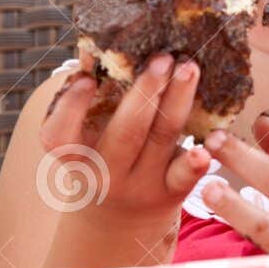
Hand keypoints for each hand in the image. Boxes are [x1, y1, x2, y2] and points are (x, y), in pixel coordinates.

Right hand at [39, 54, 212, 250]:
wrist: (119, 218)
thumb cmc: (98, 157)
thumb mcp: (82, 136)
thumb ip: (85, 97)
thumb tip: (94, 49)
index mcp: (73, 156)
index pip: (59, 136)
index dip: (71, 107)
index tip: (87, 78)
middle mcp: (104, 174)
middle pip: (126, 132)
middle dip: (146, 92)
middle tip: (162, 58)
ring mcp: (140, 186)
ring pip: (161, 139)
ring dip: (178, 100)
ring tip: (189, 68)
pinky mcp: (170, 193)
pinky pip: (185, 175)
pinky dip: (197, 160)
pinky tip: (210, 143)